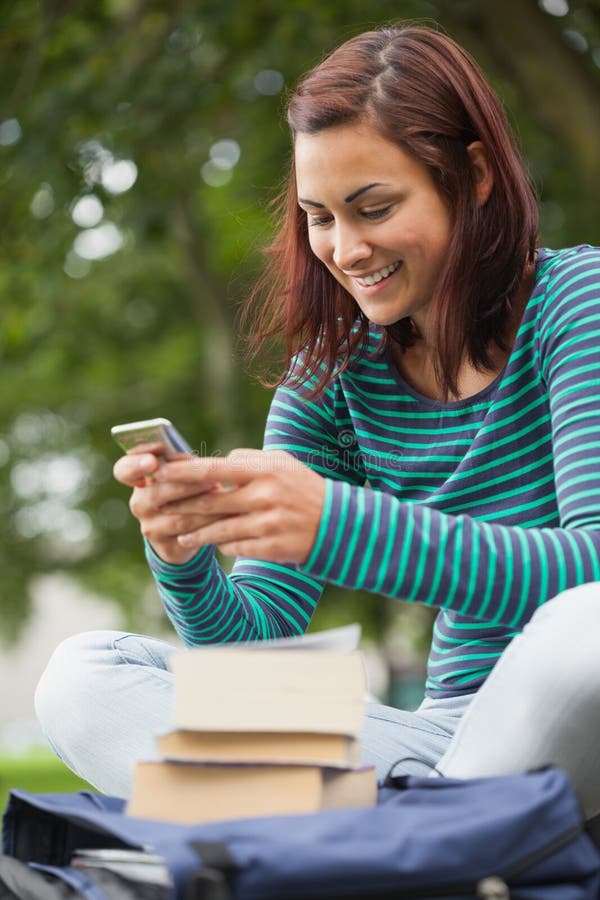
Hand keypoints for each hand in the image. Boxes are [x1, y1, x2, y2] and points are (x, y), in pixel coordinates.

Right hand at [113, 445, 225, 564]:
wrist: (188, 530)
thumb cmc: (187, 490)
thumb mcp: (182, 474)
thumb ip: (182, 465)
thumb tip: (195, 463)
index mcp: (138, 478)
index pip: (124, 470)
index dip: (136, 463)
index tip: (153, 460)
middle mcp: (139, 502)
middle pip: (155, 494)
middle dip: (185, 486)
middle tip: (211, 480)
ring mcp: (149, 526)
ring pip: (176, 516)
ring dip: (203, 505)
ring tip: (223, 495)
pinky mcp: (165, 545)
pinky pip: (188, 533)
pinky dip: (208, 522)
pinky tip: (224, 515)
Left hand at [151, 448, 325, 564]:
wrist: (338, 525)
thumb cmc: (305, 489)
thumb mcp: (283, 464)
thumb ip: (250, 460)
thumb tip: (221, 460)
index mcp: (265, 470)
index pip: (214, 470)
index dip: (183, 473)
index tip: (159, 473)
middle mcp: (264, 496)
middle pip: (210, 503)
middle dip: (180, 506)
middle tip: (159, 507)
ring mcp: (267, 524)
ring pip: (218, 530)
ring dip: (195, 534)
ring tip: (180, 535)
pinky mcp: (270, 548)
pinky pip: (234, 548)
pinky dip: (221, 545)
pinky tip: (212, 544)